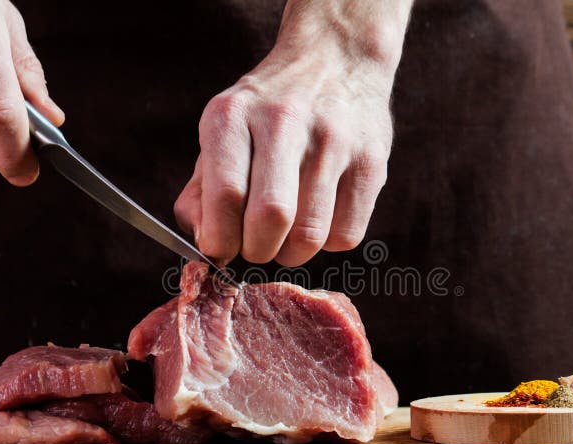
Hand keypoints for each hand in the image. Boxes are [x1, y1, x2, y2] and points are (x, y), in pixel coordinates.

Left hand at [175, 0, 411, 265]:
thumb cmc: (267, 112)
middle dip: (257, 251)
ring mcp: (334, 141)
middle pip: (271, 217)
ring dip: (292, 253)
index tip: (221, 249)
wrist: (335, 60)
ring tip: (287, 236)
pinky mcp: (371, 161)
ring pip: (310, 235)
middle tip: (256, 247)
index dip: (219, 239)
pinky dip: (327, 243)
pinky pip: (346, 235)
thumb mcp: (222, 133)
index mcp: (234, 115)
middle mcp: (284, 121)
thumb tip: (206, 245)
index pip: (226, 194)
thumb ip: (201, 192)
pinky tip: (319, 218)